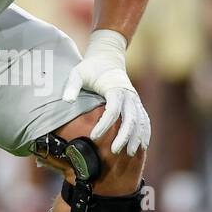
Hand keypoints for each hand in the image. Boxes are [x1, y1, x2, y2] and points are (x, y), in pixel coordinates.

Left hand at [61, 29, 149, 155]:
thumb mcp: (78, 73)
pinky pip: (144, 119)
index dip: (104, 125)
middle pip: (131, 118)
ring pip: (140, 121)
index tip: (93, 137)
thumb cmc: (90, 67)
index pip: (112, 110)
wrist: (108, 57)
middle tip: (115, 151)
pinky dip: (145, 132)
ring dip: (137, 137)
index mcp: (115, 88)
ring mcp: (134, 99)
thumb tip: (67, 101)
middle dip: (124, 136)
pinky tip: (142, 146)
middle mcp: (128, 94)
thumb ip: (72, 86)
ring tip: (131, 153)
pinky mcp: (136, 103)